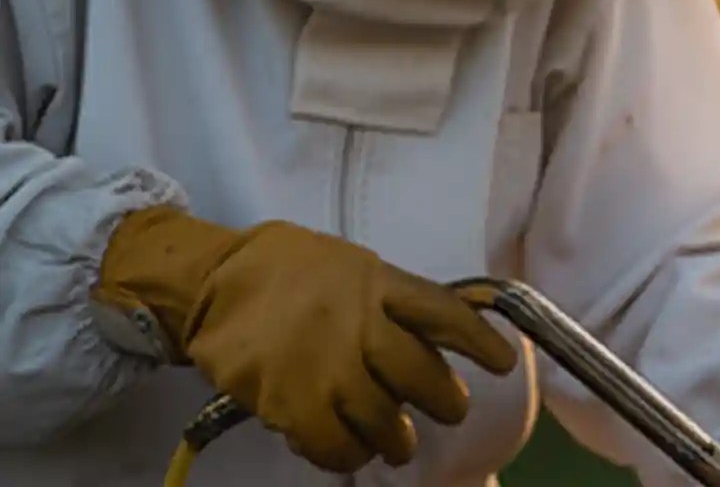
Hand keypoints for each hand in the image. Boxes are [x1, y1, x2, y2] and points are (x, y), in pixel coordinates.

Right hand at [92, 206, 516, 472]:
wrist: (212, 281)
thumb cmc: (290, 271)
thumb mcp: (351, 266)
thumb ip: (391, 298)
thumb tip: (438, 335)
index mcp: (378, 284)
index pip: (444, 314)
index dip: (479, 341)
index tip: (504, 363)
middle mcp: (359, 325)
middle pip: (421, 377)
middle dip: (445, 401)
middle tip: (451, 410)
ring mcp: (326, 366)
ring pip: (383, 420)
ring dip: (396, 439)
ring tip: (396, 444)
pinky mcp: (292, 403)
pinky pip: (336, 446)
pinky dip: (346, 455)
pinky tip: (347, 450)